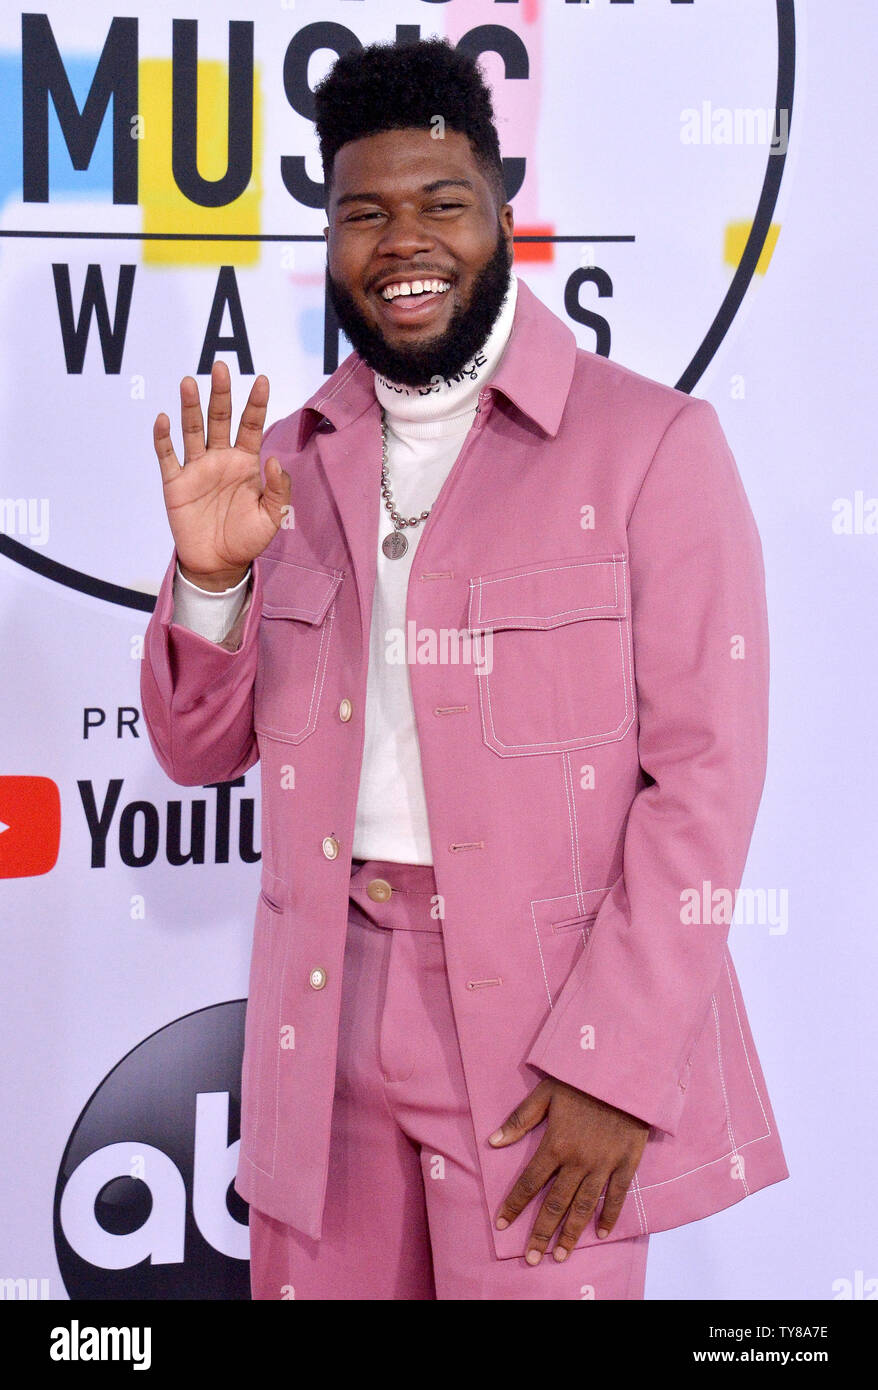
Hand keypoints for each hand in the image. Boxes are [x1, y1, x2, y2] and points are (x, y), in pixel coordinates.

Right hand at [153, 360, 290, 589]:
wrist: (219, 564)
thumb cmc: (247, 539)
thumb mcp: (272, 517)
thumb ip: (278, 489)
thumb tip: (273, 458)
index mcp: (246, 463)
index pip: (251, 425)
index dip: (256, 403)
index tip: (262, 379)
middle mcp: (220, 459)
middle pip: (219, 419)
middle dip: (220, 394)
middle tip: (220, 367)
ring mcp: (197, 469)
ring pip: (192, 430)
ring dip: (190, 407)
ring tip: (189, 382)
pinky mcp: (176, 483)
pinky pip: (167, 456)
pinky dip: (163, 438)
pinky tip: (163, 419)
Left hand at [489, 1077, 649, 1263]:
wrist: (624, 1074)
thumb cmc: (581, 1080)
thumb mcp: (546, 1093)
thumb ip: (520, 1119)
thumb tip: (493, 1141)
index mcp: (556, 1145)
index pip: (529, 1182)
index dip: (514, 1205)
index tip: (502, 1225)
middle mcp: (578, 1162)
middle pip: (555, 1204)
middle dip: (541, 1234)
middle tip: (531, 1259)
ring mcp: (604, 1165)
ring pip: (583, 1208)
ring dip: (570, 1234)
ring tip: (560, 1256)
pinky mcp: (626, 1164)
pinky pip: (616, 1197)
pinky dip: (608, 1217)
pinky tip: (601, 1234)